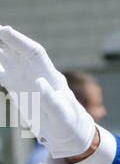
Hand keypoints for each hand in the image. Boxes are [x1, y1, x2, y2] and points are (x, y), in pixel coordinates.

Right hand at [0, 24, 95, 159]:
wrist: (69, 133)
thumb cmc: (69, 125)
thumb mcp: (62, 116)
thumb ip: (51, 100)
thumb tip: (39, 82)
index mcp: (51, 77)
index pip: (34, 53)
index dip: (19, 41)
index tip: (4, 30)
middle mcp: (37, 73)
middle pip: (18, 51)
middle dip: (3, 39)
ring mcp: (26, 79)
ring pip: (8, 60)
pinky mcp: (18, 88)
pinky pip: (3, 74)